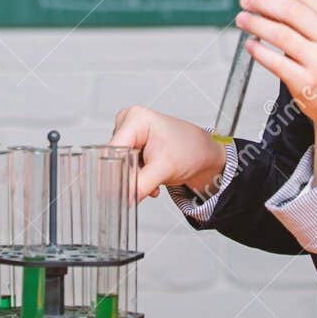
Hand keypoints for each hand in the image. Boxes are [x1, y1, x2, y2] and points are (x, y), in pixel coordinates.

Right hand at [109, 105, 226, 200]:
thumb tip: (123, 198)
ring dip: (136, 177)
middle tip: (148, 183)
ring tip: (155, 178)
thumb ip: (140, 185)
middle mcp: (129, 121)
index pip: (113, 149)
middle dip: (130, 175)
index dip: (114, 172)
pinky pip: (125, 164)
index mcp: (135, 118)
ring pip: (120, 163)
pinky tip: (152, 176)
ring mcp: (130, 131)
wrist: (203, 154)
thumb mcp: (164, 169)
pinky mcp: (132, 142)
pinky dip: (138, 175)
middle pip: (115, 157)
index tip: (117, 192)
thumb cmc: (190, 150)